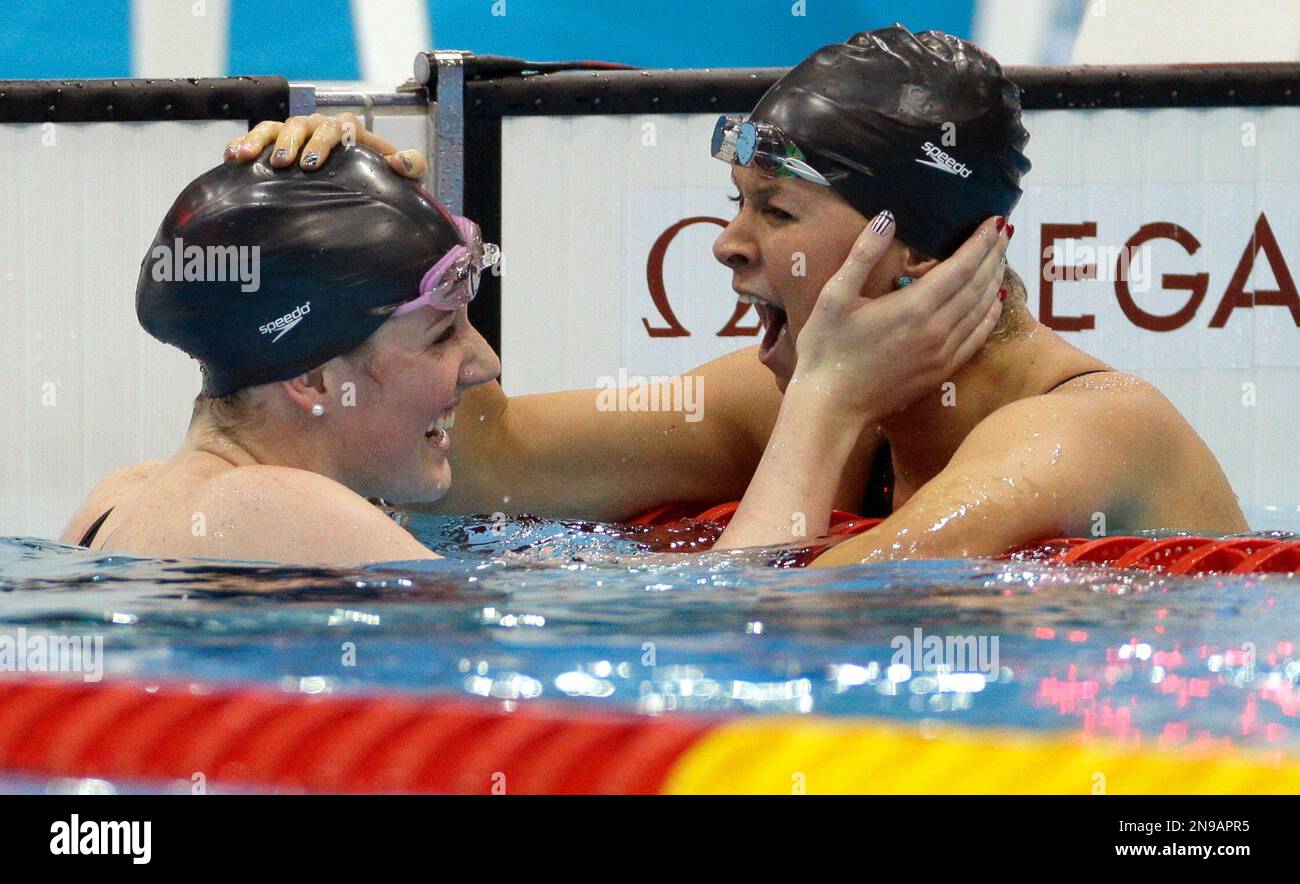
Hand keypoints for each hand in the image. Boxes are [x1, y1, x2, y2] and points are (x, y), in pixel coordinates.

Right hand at [223, 113, 426, 178]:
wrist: (364, 194)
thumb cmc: (383, 183)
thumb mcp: (404, 179)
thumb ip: (411, 167)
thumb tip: (401, 162)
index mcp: (350, 132)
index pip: (339, 127)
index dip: (325, 141)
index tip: (313, 163)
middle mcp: (319, 129)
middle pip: (302, 125)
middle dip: (291, 142)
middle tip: (284, 163)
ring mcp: (295, 137)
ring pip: (274, 128)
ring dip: (259, 140)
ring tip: (245, 156)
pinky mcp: (275, 148)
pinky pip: (255, 141)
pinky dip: (242, 146)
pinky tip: (231, 158)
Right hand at [790, 212, 1007, 418]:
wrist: (831, 404)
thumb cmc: (826, 348)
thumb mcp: (834, 296)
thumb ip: (863, 255)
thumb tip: (887, 217)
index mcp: (914, 306)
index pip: (962, 266)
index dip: (981, 241)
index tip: (994, 220)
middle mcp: (937, 329)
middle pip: (978, 284)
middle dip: (993, 255)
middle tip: (1003, 232)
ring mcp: (942, 353)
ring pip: (981, 309)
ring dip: (994, 280)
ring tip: (1000, 258)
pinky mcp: (941, 371)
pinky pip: (976, 338)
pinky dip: (990, 316)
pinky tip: (995, 302)